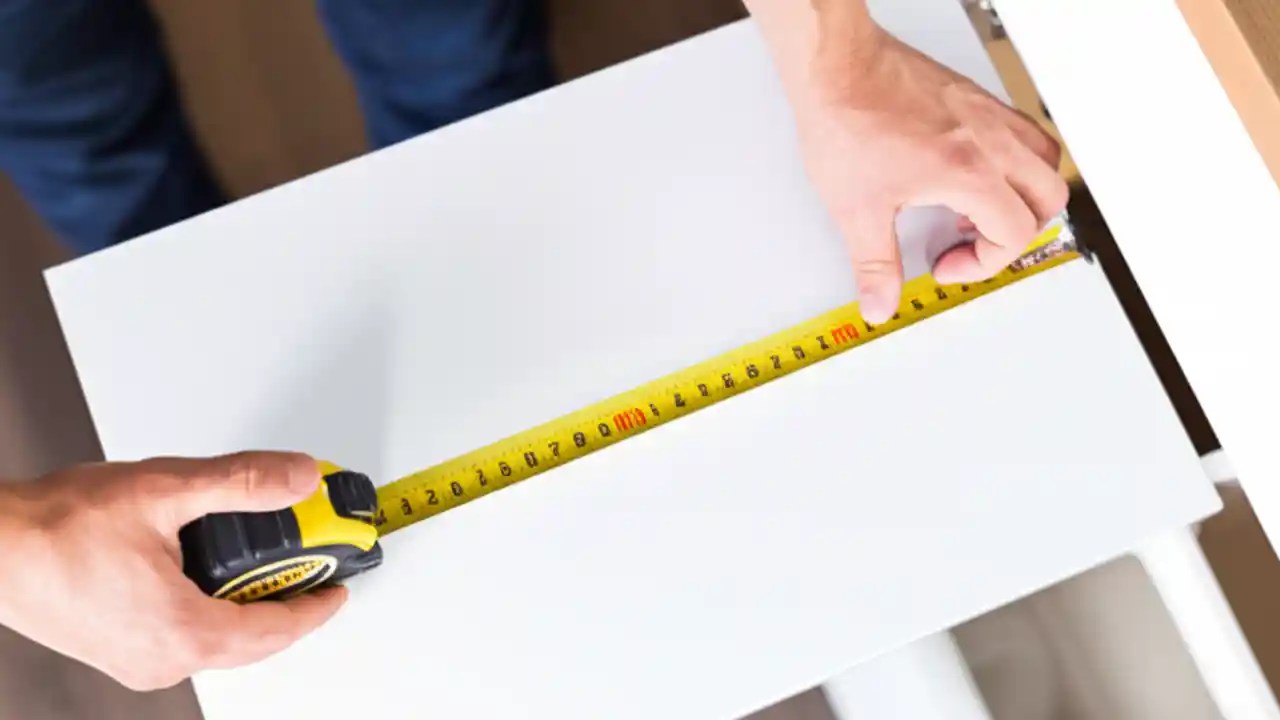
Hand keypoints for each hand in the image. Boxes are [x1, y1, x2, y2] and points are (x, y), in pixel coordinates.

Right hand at [0, 452, 347, 690]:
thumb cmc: (55, 529)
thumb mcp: (165, 490)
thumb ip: (242, 483)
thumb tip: (299, 478)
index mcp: (185, 632)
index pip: (279, 629)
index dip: (318, 605)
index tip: (342, 585)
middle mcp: (165, 659)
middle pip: (253, 638)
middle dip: (287, 598)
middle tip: (310, 560)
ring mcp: (139, 659)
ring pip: (220, 638)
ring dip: (248, 602)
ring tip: (265, 557)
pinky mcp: (120, 650)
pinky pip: (187, 635)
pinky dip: (213, 606)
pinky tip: (211, 569)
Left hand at [790, 26, 1067, 321]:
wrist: (836, 68)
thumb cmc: (847, 122)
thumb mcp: (857, 210)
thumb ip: (874, 265)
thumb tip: (881, 303)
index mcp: (970, 173)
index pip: (1015, 234)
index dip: (984, 263)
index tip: (946, 264)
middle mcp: (991, 141)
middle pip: (1048, 198)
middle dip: (1017, 233)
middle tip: (974, 243)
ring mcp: (988, 116)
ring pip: (1045, 160)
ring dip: (1025, 193)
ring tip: (978, 209)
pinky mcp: (975, 98)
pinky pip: (1022, 131)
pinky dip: (1013, 159)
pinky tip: (972, 170)